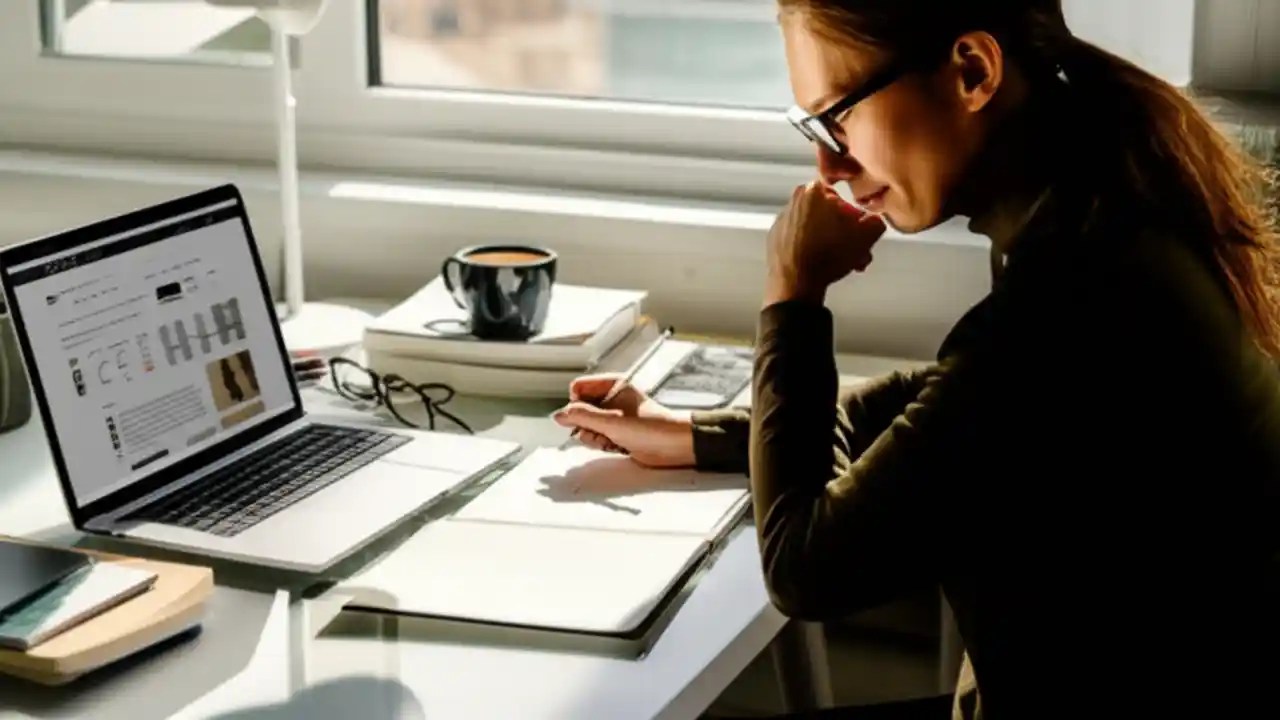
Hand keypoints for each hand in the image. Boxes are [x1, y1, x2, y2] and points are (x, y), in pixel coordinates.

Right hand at [552, 375, 696, 468]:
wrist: (673, 446)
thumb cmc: (652, 427)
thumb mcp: (611, 421)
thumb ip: (582, 417)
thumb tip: (559, 415)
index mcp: (612, 385)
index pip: (578, 388)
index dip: (576, 403)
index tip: (583, 416)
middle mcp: (612, 398)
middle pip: (580, 409)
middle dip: (585, 425)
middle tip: (599, 431)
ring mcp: (614, 416)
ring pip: (587, 426)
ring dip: (594, 437)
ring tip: (610, 440)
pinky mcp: (617, 432)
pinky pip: (597, 437)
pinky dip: (602, 444)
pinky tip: (615, 446)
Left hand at [765, 181, 886, 304]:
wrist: (795, 283)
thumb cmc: (828, 255)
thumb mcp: (866, 236)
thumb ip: (876, 221)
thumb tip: (874, 221)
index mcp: (815, 191)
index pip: (844, 198)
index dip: (857, 217)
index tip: (860, 233)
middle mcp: (795, 200)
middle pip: (830, 215)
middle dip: (846, 234)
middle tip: (856, 252)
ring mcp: (782, 220)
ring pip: (817, 228)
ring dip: (832, 244)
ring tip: (843, 263)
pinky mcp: (775, 238)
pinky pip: (800, 240)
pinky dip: (812, 249)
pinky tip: (822, 265)